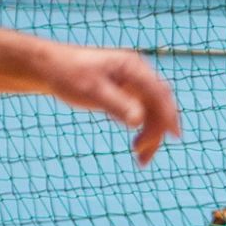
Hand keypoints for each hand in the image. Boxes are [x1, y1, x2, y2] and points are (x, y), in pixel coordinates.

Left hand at [44, 44, 179, 164]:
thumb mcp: (92, 91)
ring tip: (141, 158)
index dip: (169, 114)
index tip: (174, 135)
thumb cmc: (69, 74)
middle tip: (144, 155)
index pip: (159, 93)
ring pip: (153, 112)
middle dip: (158, 130)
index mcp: (132, 67)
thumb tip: (138, 121)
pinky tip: (136, 145)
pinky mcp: (127, 94)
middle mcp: (137, 75)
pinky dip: (142, 130)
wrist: (51, 67)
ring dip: (151, 134)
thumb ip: (117, 104)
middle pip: (159, 104)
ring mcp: (133, 85)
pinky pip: (143, 114)